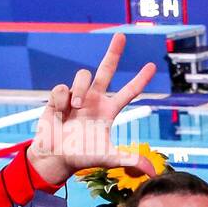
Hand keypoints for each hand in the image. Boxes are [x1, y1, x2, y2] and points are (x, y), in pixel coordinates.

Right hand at [27, 32, 157, 185]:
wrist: (55, 156)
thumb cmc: (82, 156)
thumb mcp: (108, 158)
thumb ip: (129, 160)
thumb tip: (152, 171)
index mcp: (109, 110)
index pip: (129, 91)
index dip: (140, 79)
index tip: (151, 65)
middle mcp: (95, 99)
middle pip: (106, 69)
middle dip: (114, 52)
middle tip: (122, 35)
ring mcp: (77, 96)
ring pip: (83, 75)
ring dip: (80, 89)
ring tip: (76, 108)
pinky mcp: (59, 96)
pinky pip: (62, 87)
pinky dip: (61, 100)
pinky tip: (60, 113)